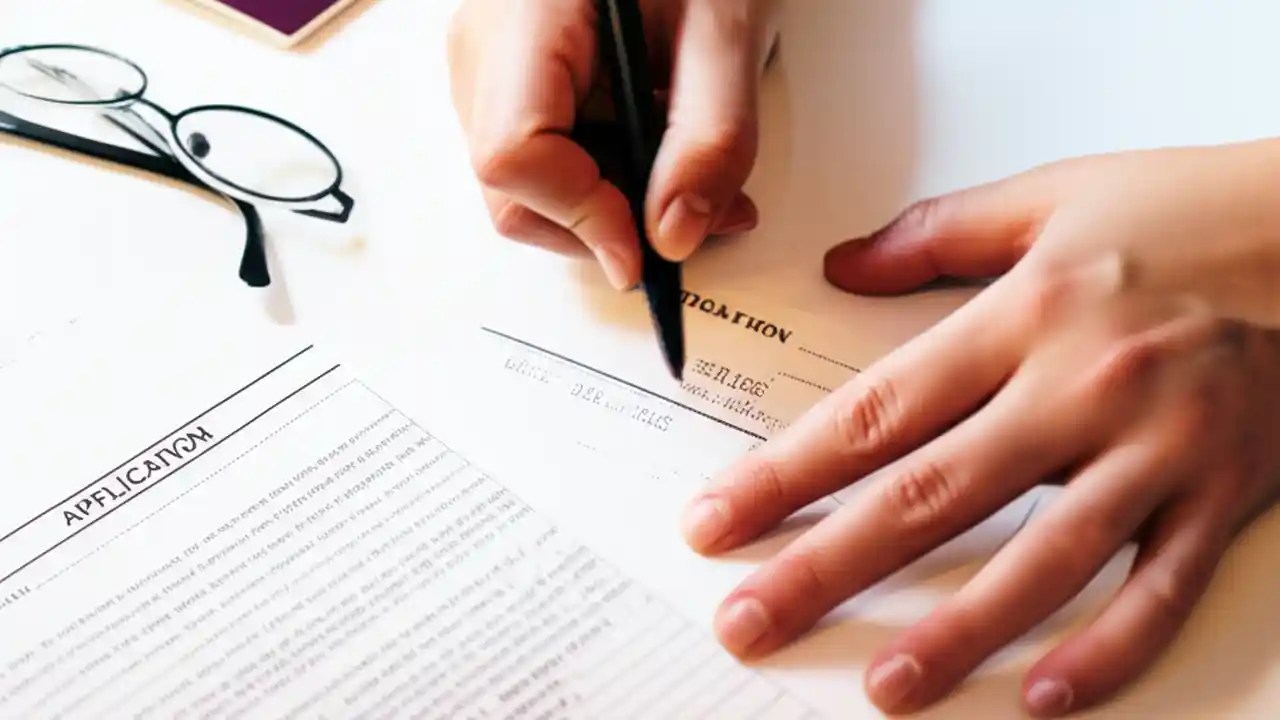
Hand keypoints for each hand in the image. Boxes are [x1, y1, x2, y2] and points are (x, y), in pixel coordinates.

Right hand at [447, 0, 777, 288]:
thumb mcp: (726, 31)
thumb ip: (712, 138)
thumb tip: (673, 235)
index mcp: (526, 15)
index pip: (514, 153)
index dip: (580, 216)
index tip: (645, 249)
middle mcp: (486, 44)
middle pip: (511, 186)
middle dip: (601, 226)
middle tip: (690, 222)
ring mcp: (488, 66)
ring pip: (523, 188)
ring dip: (608, 211)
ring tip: (687, 189)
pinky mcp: (509, 84)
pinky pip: (539, 163)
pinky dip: (601, 184)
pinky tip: (656, 164)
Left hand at [680, 141, 1279, 715]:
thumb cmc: (1190, 210)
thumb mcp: (1051, 195)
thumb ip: (936, 234)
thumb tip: (843, 267)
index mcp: (1025, 314)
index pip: (877, 411)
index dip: (786, 473)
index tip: (718, 522)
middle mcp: (1082, 387)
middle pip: (930, 494)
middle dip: (827, 566)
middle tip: (752, 621)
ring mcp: (1159, 449)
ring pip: (1041, 558)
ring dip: (956, 631)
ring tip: (883, 688)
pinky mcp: (1224, 493)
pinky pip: (1160, 588)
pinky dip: (1105, 647)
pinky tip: (1041, 692)